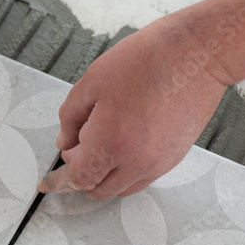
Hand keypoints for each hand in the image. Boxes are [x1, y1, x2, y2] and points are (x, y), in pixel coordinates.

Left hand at [38, 14, 229, 198]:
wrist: (197, 55)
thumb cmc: (148, 60)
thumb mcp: (93, 81)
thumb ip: (71, 118)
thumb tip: (65, 142)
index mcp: (110, 142)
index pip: (77, 177)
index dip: (59, 181)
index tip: (48, 183)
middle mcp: (136, 161)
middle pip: (98, 189)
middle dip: (81, 175)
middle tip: (75, 150)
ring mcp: (158, 163)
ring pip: (121, 188)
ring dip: (105, 176)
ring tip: (100, 144)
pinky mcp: (174, 158)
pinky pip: (142, 178)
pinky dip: (126, 172)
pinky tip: (122, 146)